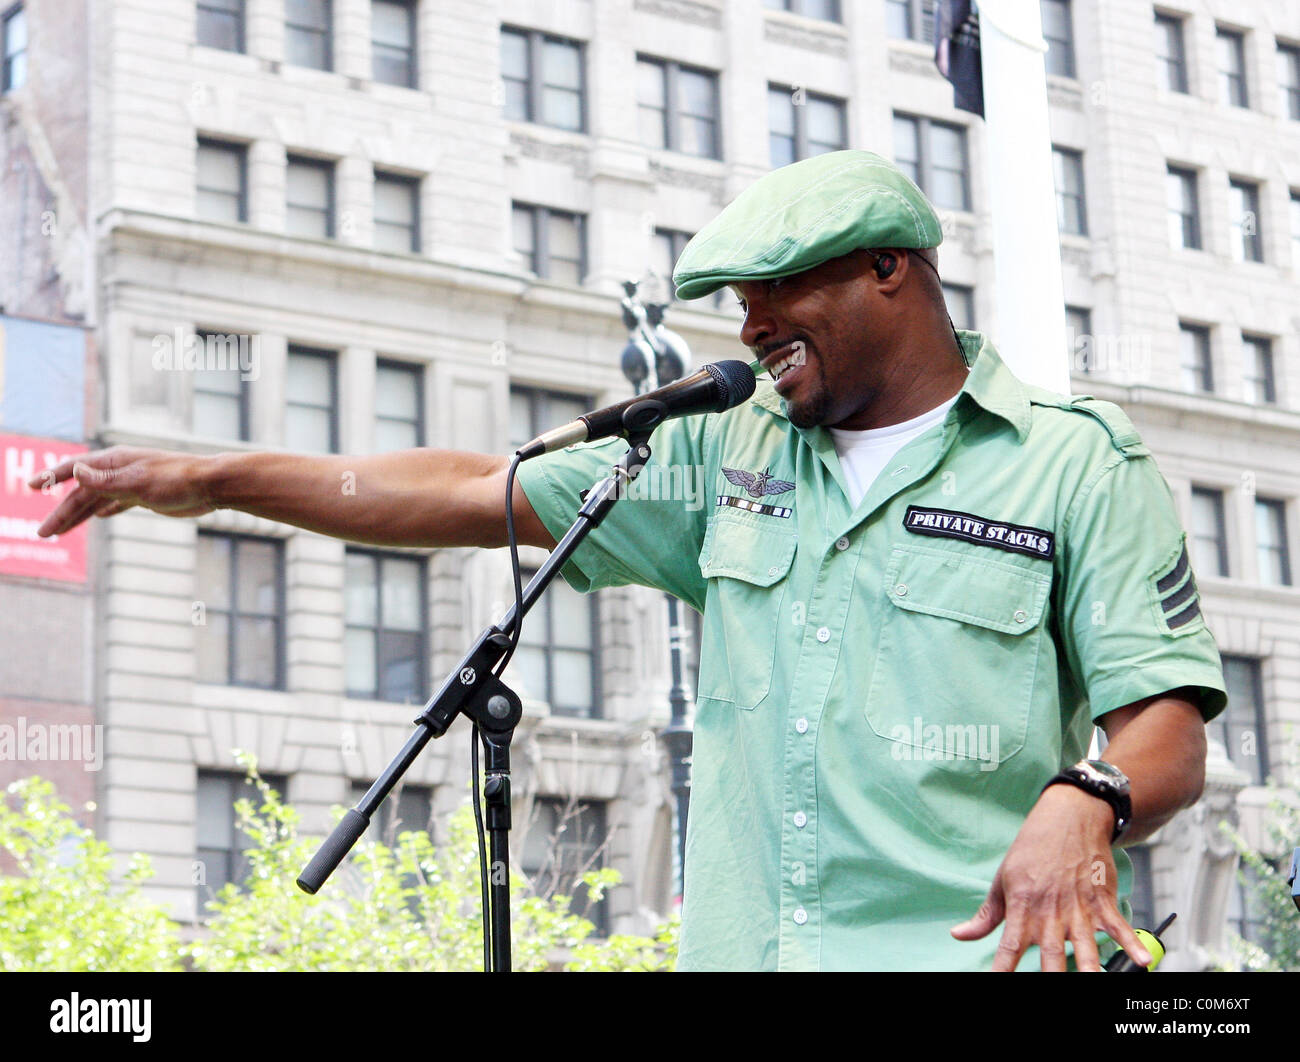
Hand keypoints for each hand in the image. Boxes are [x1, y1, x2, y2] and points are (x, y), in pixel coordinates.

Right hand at [29, 446, 215, 536]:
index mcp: (114, 461)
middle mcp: (119, 470)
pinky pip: (118, 503)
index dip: (50, 477)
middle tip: (43, 533)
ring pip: (98, 501)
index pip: (74, 469)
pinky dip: (106, 511)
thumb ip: (106, 480)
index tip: (29, 485)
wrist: (212, 485)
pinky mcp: (146, 496)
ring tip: (59, 532)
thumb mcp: (138, 481)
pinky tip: (97, 518)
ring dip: (78, 516)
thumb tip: (76, 471)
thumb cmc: (178, 479)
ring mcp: (132, 483)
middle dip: (61, 513)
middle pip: (82, 493)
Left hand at [949, 784, 1152, 970]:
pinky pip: (1119, 926)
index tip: (998, 984)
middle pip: (1051, 955)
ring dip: (1091, 968)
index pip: (1009, 947)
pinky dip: (1132, 944)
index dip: (1002, 969)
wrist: (1068, 818)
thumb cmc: (1032, 850)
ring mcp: (1079, 908)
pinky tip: (1143, 962)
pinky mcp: (1102, 901)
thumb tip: (959, 935)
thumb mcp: (1003, 879)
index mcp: (1022, 907)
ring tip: (1094, 983)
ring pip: (1087, 946)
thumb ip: (987, 915)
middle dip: (1052, 976)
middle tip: (1051, 990)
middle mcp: (1051, 912)